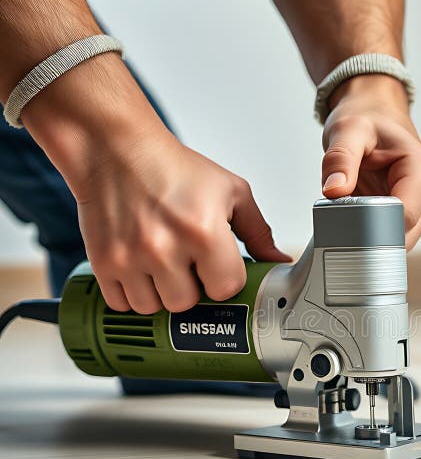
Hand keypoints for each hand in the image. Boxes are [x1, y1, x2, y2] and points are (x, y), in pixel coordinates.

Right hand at [75, 130, 290, 313]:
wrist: (115, 149)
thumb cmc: (173, 169)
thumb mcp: (230, 192)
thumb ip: (258, 232)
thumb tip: (279, 261)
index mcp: (203, 231)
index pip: (226, 288)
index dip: (224, 280)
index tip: (218, 268)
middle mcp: (165, 248)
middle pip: (187, 304)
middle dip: (191, 287)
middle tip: (187, 263)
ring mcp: (130, 258)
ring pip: (153, 308)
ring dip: (160, 293)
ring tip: (162, 264)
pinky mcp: (103, 262)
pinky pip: (122, 304)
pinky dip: (132, 293)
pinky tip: (139, 269)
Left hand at [320, 74, 420, 248]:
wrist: (376, 113)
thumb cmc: (367, 118)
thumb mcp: (348, 130)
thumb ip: (340, 159)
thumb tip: (334, 191)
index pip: (405, 217)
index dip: (376, 226)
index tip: (346, 223)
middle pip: (404, 235)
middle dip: (373, 235)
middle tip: (340, 223)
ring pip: (399, 241)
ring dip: (372, 236)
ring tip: (349, 216)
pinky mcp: (411, 213)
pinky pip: (392, 235)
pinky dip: (373, 234)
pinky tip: (357, 219)